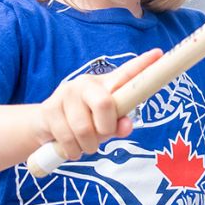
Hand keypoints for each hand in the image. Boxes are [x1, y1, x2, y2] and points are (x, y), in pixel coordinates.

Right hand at [36, 49, 159, 160]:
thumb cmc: (84, 122)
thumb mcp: (105, 124)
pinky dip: (72, 151)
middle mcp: (86, 83)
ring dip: (87, 146)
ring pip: (84, 129)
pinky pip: (67, 139)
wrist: (45, 125)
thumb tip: (126, 126)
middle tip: (101, 135)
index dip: (143, 64)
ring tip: (85, 144)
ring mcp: (65, 93)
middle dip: (105, 129)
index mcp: (106, 84)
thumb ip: (119, 125)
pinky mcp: (49, 108)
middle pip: (105, 104)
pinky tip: (71, 146)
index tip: (159, 54)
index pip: (127, 73)